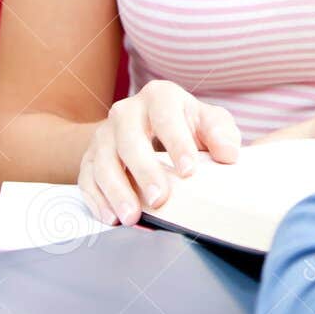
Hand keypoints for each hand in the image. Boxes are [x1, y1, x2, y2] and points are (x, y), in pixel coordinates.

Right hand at [78, 79, 240, 225]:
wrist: (147, 127)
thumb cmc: (185, 125)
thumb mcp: (208, 122)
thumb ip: (221, 134)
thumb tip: (228, 154)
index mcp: (159, 96)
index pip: (166, 117)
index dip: (177, 144)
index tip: (189, 171)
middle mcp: (126, 111)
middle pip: (129, 139)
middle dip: (144, 171)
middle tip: (160, 199)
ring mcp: (103, 135)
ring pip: (103, 161)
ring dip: (117, 191)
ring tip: (133, 217)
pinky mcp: (89, 158)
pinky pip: (86, 179)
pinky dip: (97, 200)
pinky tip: (112, 217)